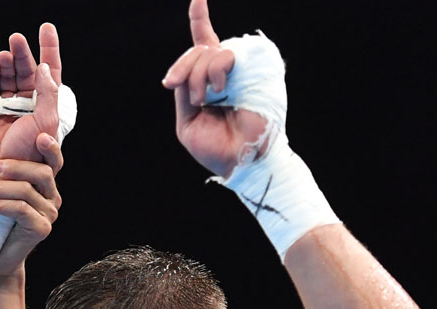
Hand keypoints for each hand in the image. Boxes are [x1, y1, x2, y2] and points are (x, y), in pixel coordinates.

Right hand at [0, 24, 63, 162]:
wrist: (4, 169)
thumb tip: (43, 67)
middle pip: (26, 68)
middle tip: (16, 39)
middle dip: (22, 53)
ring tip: (4, 56)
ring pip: (8, 74)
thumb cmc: (30, 150)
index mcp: (45, 103)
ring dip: (6, 62)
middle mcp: (27, 100)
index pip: (49, 70)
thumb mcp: (47, 121)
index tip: (46, 27)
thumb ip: (48, 93)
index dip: (49, 48)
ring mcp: (7, 102)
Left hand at [0, 133, 63, 276]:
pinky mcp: (42, 228)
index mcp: (43, 183)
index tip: (39, 136)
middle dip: (15, 167)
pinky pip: (21, 210)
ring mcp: (49, 213)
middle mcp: (52, 196)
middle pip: (41, 172)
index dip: (51, 148)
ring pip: (26, 192)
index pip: (53, 161)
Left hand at [160, 0, 266, 177]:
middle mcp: (226, 73)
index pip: (203, 45)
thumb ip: (184, 91)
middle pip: (197, 50)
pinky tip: (218, 90)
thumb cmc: (216, 148)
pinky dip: (214, 70)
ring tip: (204, 99)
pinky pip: (223, 54)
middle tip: (183, 92)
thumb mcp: (187, 121)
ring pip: (208, 52)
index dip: (200, 19)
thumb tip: (187, 69)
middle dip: (184, 69)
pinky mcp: (253, 69)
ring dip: (198, 75)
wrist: (240, 161)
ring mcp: (240, 70)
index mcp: (209, 82)